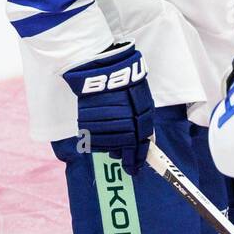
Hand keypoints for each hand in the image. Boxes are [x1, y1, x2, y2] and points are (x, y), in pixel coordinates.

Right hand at [62, 44, 153, 174]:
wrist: (99, 66)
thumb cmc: (123, 78)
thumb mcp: (140, 95)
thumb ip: (142, 117)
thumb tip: (145, 139)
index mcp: (140, 112)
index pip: (140, 142)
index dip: (138, 157)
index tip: (136, 167)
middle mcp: (123, 118)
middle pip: (124, 146)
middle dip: (125, 155)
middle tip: (125, 162)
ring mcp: (105, 121)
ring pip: (108, 144)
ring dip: (110, 148)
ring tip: (112, 146)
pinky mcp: (88, 121)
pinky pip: (94, 139)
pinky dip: (98, 142)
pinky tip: (101, 136)